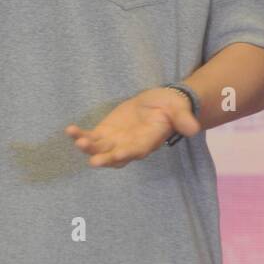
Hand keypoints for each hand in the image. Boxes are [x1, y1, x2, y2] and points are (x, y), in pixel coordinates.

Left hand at [65, 86, 201, 168]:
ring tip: (77, 139)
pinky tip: (69, 130)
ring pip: (100, 149)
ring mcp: (116, 141)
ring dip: (88, 147)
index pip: (137, 151)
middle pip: (115, 156)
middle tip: (93, 161)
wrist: (159, 103)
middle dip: (104, 158)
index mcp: (148, 141)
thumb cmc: (171, 106)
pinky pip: (91, 137)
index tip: (115, 156)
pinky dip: (80, 135)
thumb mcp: (179, 109)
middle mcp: (130, 146)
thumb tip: (194, 129)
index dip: (126, 154)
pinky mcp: (106, 133)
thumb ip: (183, 120)